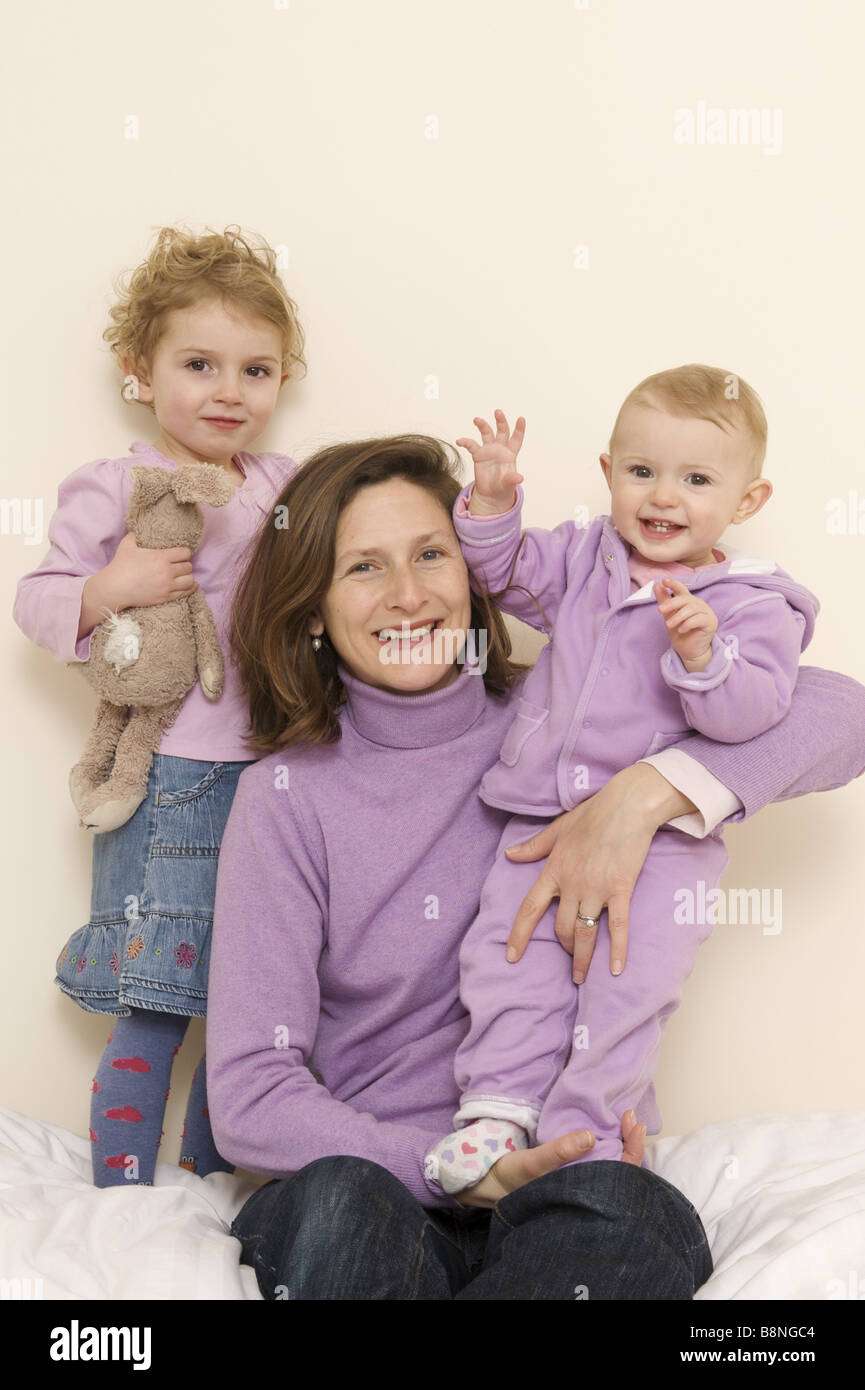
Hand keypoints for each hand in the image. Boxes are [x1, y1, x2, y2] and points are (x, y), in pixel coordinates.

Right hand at [108, 531, 198, 607]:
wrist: (114, 588)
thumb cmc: (120, 565)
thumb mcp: (127, 545)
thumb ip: (136, 534)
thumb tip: (140, 528)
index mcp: (160, 557)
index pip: (185, 553)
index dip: (184, 552)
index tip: (180, 553)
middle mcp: (166, 571)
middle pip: (188, 566)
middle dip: (185, 564)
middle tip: (180, 564)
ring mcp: (167, 586)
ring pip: (189, 580)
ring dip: (188, 576)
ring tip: (183, 575)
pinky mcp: (165, 597)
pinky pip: (185, 593)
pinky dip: (190, 588)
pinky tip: (192, 585)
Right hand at [456, 409, 525, 516]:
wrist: (491, 494)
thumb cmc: (503, 487)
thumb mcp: (509, 484)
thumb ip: (512, 479)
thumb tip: (519, 478)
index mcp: (510, 454)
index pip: (516, 439)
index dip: (519, 429)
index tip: (521, 419)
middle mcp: (500, 448)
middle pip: (502, 431)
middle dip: (501, 421)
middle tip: (498, 412)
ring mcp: (489, 450)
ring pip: (486, 433)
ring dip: (482, 425)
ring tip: (477, 420)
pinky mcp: (478, 454)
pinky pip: (471, 445)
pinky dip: (465, 442)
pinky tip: (460, 441)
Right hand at [457, 1110, 645, 1207]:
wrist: (486, 1183)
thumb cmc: (511, 1177)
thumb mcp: (533, 1163)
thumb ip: (560, 1151)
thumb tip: (591, 1136)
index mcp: (585, 1191)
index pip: (622, 1173)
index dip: (632, 1148)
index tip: (633, 1121)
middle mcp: (586, 1188)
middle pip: (621, 1169)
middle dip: (629, 1142)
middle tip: (631, 1116)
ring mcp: (579, 1181)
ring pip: (609, 1164)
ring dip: (618, 1141)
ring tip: (623, 1120)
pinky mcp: (568, 1173)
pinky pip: (594, 1160)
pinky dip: (603, 1143)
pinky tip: (602, 1130)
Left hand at [503, 762, 696, 981]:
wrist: (628, 805)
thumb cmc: (593, 814)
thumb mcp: (557, 829)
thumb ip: (534, 847)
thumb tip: (510, 855)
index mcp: (554, 870)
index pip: (530, 909)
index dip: (519, 935)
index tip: (512, 956)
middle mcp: (572, 884)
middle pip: (560, 927)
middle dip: (562, 948)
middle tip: (567, 959)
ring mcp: (597, 889)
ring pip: (584, 933)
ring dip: (581, 958)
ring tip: (580, 975)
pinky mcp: (621, 890)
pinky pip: (618, 927)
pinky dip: (617, 950)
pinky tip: (615, 970)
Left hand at [654, 578, 717, 671]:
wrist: (688, 651)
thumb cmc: (680, 633)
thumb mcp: (668, 616)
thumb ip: (664, 601)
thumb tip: (657, 585)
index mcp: (689, 602)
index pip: (682, 589)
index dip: (674, 584)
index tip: (664, 581)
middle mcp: (699, 605)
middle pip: (686, 599)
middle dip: (672, 603)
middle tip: (660, 610)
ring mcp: (707, 613)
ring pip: (692, 609)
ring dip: (678, 616)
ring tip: (669, 625)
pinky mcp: (711, 622)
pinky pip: (699, 619)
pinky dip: (687, 624)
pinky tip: (681, 630)